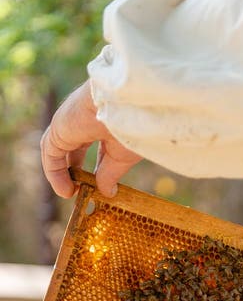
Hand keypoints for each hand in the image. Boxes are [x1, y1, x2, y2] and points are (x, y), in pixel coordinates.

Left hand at [41, 80, 141, 198]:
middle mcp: (83, 118)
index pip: (90, 143)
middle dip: (73, 168)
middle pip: (71, 146)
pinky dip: (55, 173)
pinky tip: (65, 191)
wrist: (129, 107)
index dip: (92, 165)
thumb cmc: (133, 127)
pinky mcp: (59, 127)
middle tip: (79, 189)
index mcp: (102, 120)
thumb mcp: (122, 157)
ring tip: (69, 193)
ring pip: (58, 148)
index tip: (96, 185)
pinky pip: (51, 153)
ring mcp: (69, 120)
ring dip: (61, 172)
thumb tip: (107, 193)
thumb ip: (110, 174)